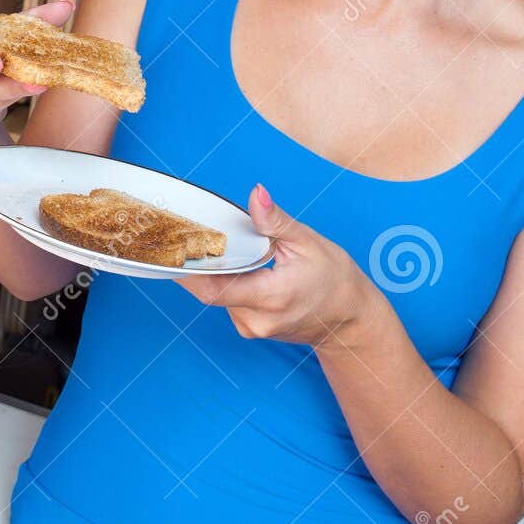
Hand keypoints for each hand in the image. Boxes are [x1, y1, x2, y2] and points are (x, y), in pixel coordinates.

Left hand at [177, 184, 376, 347]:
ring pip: (218, 295)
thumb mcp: (308, 242)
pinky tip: (243, 269)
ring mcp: (252, 328)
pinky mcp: (250, 329)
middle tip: (192, 236)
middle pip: (211, 289)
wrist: (350, 319)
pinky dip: (229, 283)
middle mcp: (256, 319)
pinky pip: (228, 302)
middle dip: (202, 263)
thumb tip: (256, 194)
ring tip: (231, 250)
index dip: (188, 270)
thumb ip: (275, 221)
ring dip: (219, 272)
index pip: (213, 289)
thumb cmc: (335, 280)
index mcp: (271, 296)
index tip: (174, 248)